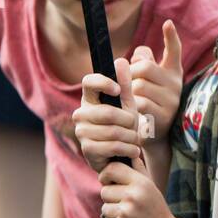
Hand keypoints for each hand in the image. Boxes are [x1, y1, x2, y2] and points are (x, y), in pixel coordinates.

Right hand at [74, 56, 142, 172]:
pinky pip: (113, 146)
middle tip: (136, 126)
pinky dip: (128, 149)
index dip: (103, 83)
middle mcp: (81, 114)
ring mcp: (81, 132)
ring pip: (114, 131)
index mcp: (90, 98)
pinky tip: (132, 151)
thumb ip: (124, 84)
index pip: (89, 82)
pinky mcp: (87, 150)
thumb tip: (120, 61)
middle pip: (109, 112)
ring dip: (131, 137)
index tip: (117, 90)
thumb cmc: (125, 126)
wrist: (123, 156)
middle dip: (129, 121)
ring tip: (135, 140)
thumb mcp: (128, 104)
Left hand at [98, 153, 198, 217]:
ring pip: (104, 208)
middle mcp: (133, 196)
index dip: (106, 175)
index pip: (112, 169)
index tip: (109, 182)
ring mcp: (125, 213)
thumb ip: (138, 169)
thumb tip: (130, 152)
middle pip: (104, 191)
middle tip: (128, 206)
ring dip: (113, 214)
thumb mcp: (151, 187)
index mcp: (141, 183)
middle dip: (112, 199)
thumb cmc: (156, 210)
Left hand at [128, 20, 183, 140]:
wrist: (157, 136)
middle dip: (131, 76)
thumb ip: (143, 63)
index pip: (174, 51)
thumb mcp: (147, 83)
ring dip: (130, 94)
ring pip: (139, 87)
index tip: (167, 23)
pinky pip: (140, 103)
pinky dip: (132, 107)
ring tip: (132, 102)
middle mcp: (175, 84)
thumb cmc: (148, 102)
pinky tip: (133, 113)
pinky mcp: (163, 116)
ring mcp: (171, 100)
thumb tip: (139, 53)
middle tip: (128, 86)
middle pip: (144, 68)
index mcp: (172, 73)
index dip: (171, 37)